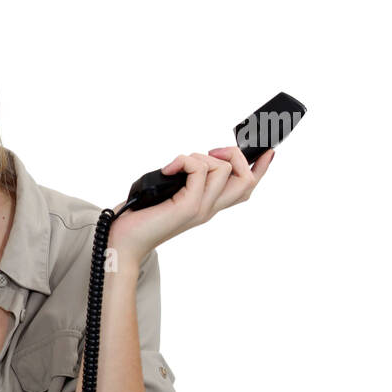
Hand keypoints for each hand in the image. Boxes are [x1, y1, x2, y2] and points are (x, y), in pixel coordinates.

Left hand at [107, 145, 275, 260]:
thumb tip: (191, 161)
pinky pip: (200, 170)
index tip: (269, 150)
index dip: (261, 168)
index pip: (244, 188)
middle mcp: (209, 209)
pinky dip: (184, 161)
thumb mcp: (168, 193)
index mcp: (208, 206)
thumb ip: (185, 180)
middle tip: (213, 151)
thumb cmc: (139, 217)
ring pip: (223, 168)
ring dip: (200, 156)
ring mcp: (201, 209)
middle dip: (236, 155)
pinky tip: (168, 169)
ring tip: (177, 165)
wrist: (122, 241)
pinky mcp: (189, 206)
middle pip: (246, 180)